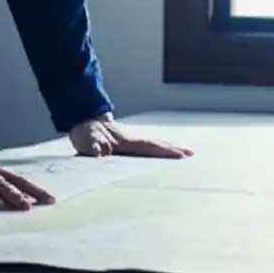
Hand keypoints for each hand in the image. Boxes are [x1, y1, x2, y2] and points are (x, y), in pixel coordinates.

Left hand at [69, 113, 194, 157]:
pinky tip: (161, 155)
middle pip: (156, 144)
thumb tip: (99, 153)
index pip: (149, 146)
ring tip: (184, 154)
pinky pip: (145, 149)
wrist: (82, 117)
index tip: (182, 154)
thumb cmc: (85, 130)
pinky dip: (157, 150)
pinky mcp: (125, 145)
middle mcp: (131, 140)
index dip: (165, 151)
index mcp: (126, 140)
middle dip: (173, 149)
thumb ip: (93, 145)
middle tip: (191, 153)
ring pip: (152, 145)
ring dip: (167, 149)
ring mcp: (129, 141)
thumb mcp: (86, 138)